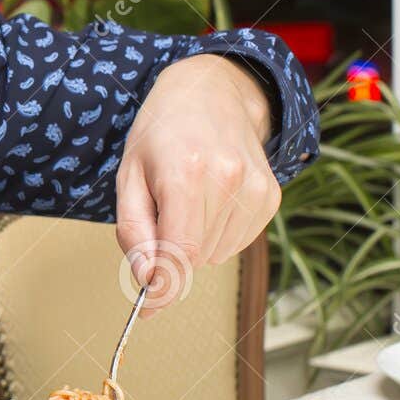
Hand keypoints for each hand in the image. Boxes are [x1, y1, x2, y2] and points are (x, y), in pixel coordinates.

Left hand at [114, 55, 279, 314]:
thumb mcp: (128, 176)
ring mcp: (256, 188)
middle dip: (170, 253)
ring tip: (186, 199)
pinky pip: (236, 242)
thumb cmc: (160, 133)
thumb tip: (148, 279)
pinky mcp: (271, 196)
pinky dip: (215, 235)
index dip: (162, 288)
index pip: (180, 254)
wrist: (210, 92)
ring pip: (216, 255)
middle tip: (159, 213)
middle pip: (195, 258)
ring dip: (194, 243)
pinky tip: (208, 201)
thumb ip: (133, 231)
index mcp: (185, 172)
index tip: (146, 307)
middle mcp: (228, 179)